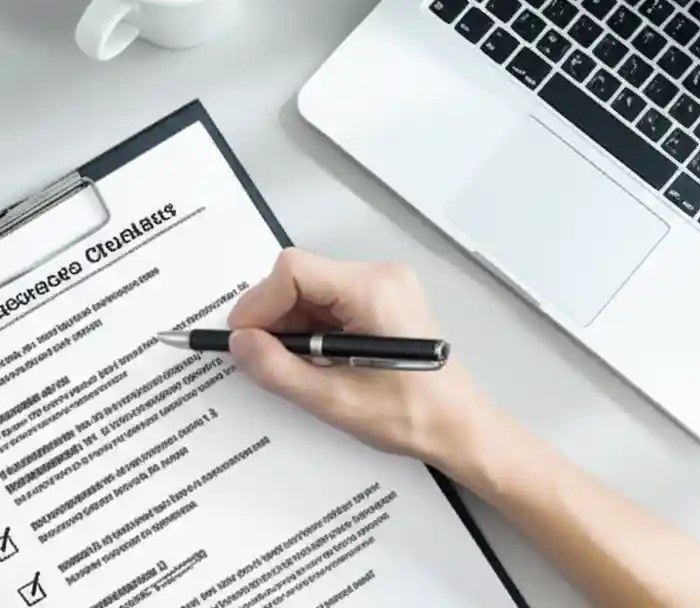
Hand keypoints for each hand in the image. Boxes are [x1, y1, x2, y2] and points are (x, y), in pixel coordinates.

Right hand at [227, 249, 489, 466]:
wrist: (459, 428)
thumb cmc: (412, 415)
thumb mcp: (334, 400)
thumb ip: (279, 369)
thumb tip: (240, 344)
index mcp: (373, 290)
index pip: (294, 271)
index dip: (259, 304)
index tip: (242, 339)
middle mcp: (381, 276)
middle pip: (301, 277)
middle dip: (275, 317)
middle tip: (263, 359)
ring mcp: (384, 286)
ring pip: (312, 290)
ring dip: (293, 326)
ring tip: (297, 367)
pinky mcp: (383, 300)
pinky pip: (330, 301)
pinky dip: (312, 328)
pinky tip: (316, 361)